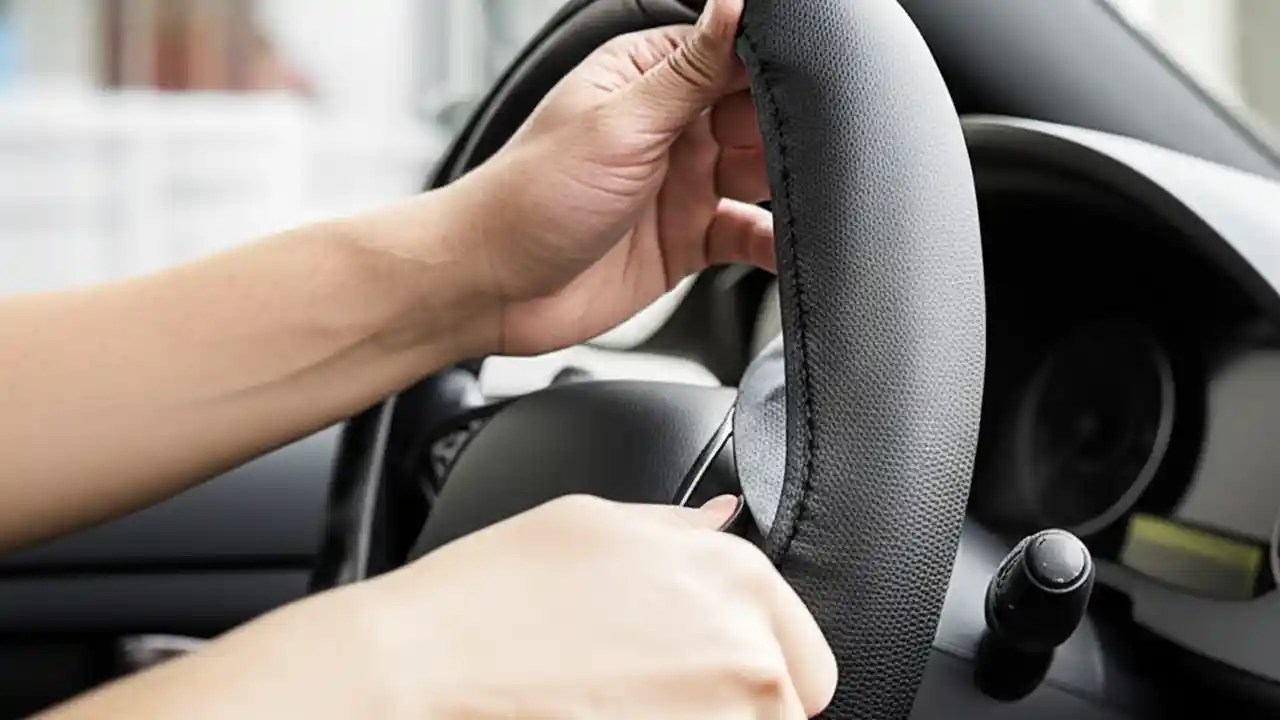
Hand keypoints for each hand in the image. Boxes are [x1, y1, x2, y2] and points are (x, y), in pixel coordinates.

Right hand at [364, 496, 835, 717]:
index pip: (806, 656)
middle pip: (788, 710)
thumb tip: (726, 521)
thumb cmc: (494, 594)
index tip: (712, 670)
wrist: (421, 671)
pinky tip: (608, 717)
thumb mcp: (593, 526)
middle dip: (741, 705)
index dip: (761, 665)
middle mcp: (748, 656)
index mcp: (736, 578)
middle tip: (659, 692)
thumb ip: (680, 530)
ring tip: (620, 704)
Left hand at [451, 0, 773, 354]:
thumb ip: (687, 71)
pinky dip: (772, 241)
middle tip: (802, 151)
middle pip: (756, 116)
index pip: (730, 56)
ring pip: (759, 175)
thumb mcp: (619, 123)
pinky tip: (785, 244)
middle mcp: (669, 128)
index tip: (806, 88)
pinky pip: (747, 234)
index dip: (771, 70)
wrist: (494, 289)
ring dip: (784, 184)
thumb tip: (735, 4)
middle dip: (785, 131)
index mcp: (648, 79)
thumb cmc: (531, 197)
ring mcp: (680, 185)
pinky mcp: (687, 240)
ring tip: (805, 194)